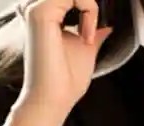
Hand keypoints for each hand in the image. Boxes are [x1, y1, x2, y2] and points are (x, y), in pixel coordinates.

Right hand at [9, 0, 112, 125]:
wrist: (53, 99)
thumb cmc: (66, 80)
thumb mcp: (86, 49)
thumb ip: (93, 32)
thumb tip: (107, 25)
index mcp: (46, 15)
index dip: (89, 7)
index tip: (90, 36)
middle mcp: (37, 9)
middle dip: (88, 5)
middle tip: (91, 30)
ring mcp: (36, 9)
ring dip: (89, 7)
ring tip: (87, 36)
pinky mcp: (39, 13)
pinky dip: (89, 10)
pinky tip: (85, 37)